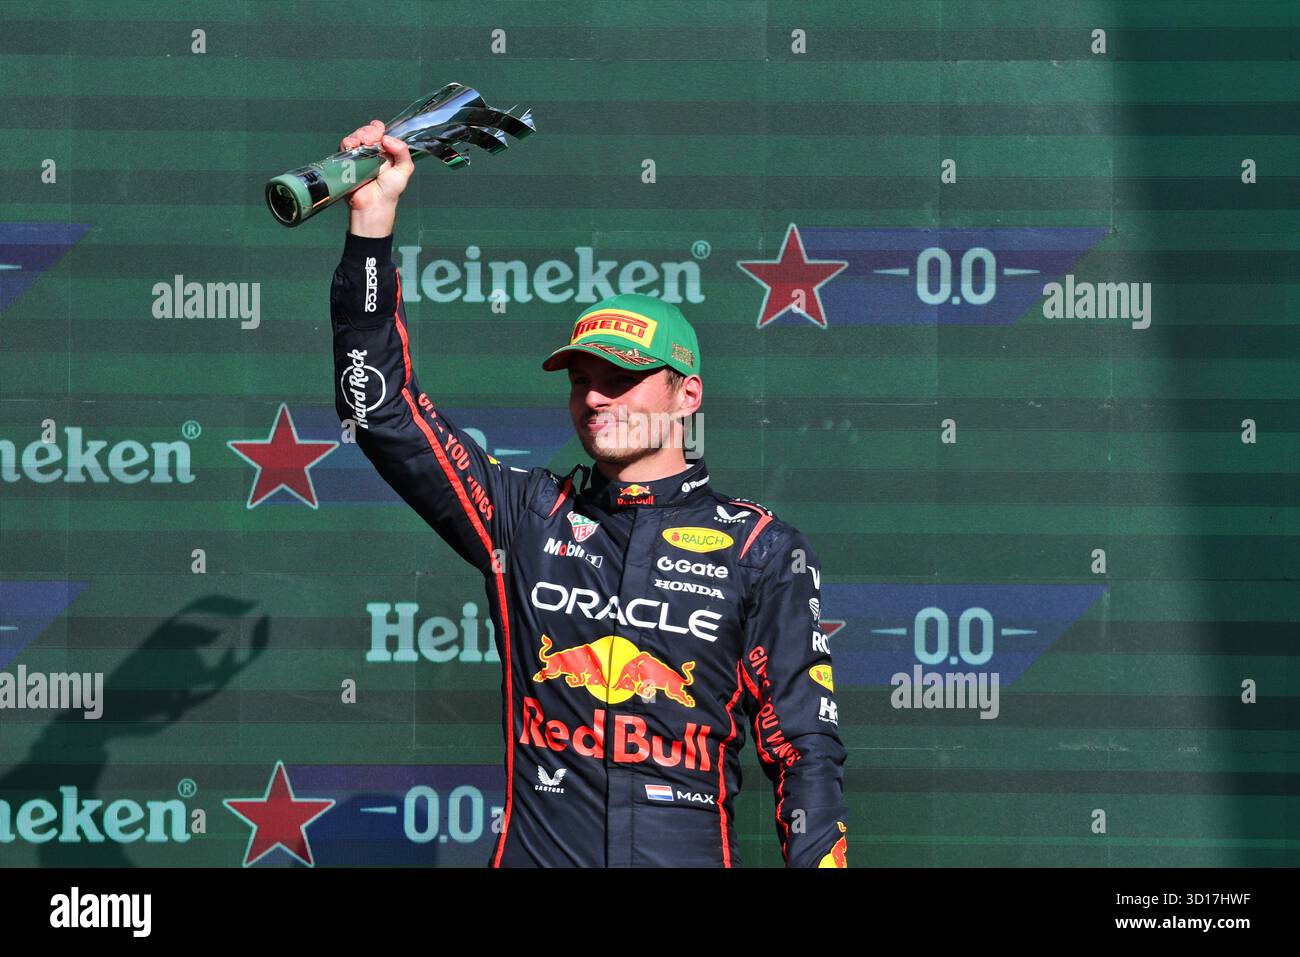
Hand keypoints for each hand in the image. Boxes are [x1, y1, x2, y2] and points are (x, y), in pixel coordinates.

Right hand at [341, 119, 414, 236]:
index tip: (380, 134)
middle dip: (368, 131)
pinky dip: (348, 142)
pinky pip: (344, 145)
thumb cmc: (389, 191)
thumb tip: (386, 138)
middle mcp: (370, 152)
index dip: (378, 129)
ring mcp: (357, 156)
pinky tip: (354, 146)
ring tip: (363, 144)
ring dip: (359, 135)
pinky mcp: (345, 161)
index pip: (379, 132)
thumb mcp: (404, 170)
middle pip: (366, 131)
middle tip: (373, 141)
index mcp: (384, 152)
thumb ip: (402, 151)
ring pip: (355, 136)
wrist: (373, 205)